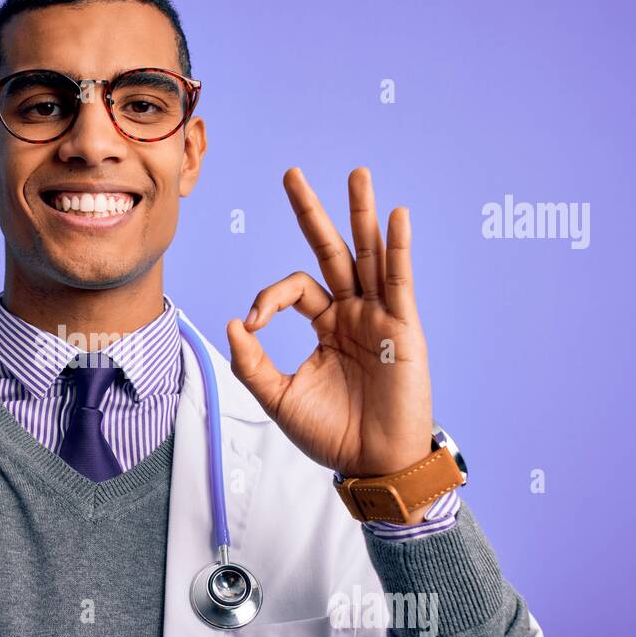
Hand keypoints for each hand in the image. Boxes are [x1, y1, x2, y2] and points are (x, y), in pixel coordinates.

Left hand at [227, 167, 432, 485]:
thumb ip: (252, 364)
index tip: (252, 325)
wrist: (371, 463)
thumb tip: (233, 324)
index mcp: (324, 325)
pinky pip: (399, 281)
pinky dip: (399, 247)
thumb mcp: (279, 398)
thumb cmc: (331, 434)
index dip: (267, 298)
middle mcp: (352, 313)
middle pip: (331, 251)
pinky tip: (396, 216)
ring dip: (362, 214)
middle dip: (312, 213)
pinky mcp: (402, 328)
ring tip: (357, 173)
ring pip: (367, 255)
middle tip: (291, 173)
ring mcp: (379, 316)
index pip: (293, 290)